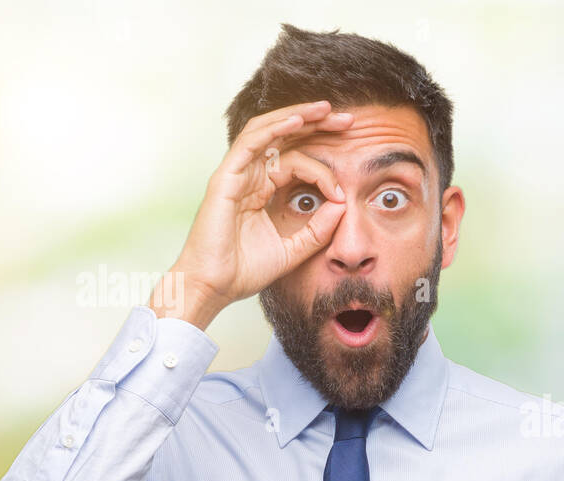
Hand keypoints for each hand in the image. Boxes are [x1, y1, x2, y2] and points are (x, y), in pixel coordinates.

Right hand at [150, 100, 351, 327]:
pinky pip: (251, 142)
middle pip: (285, 138)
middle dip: (317, 125)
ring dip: (298, 116)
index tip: (344, 191)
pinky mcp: (226, 177)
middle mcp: (250, 176)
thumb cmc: (245, 271)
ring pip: (269, 131)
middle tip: (349, 120)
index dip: (325, 168)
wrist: (214, 287)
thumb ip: (319, 229)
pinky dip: (275, 128)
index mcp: (263, 189)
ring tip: (326, 109)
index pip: (297, 160)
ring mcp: (237, 174)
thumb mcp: (294, 249)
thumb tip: (343, 204)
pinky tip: (298, 120)